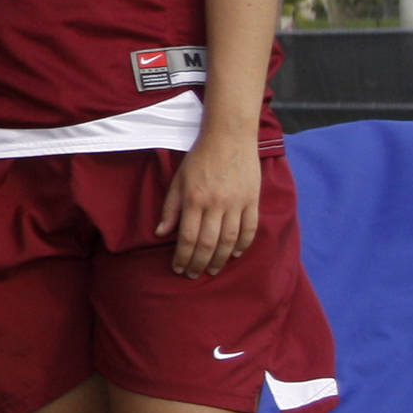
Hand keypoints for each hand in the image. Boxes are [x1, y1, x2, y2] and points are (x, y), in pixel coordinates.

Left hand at [160, 133, 262, 277]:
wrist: (229, 137)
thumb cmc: (199, 158)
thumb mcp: (178, 180)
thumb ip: (170, 208)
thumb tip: (160, 234)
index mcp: (194, 199)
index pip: (187, 237)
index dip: (182, 256)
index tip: (178, 268)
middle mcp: (216, 204)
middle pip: (208, 243)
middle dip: (199, 262)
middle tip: (193, 275)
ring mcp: (237, 203)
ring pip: (230, 240)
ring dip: (220, 259)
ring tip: (212, 269)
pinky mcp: (253, 200)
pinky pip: (250, 228)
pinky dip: (243, 244)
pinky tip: (236, 254)